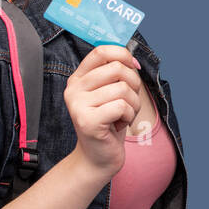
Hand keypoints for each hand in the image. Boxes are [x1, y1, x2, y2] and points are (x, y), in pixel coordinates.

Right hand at [63, 44, 141, 176]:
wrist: (98, 157)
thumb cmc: (109, 123)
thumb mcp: (111, 94)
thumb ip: (116, 74)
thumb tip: (133, 59)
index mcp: (78, 78)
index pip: (101, 51)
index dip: (123, 55)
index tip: (134, 67)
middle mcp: (74, 89)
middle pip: (117, 68)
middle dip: (134, 84)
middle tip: (129, 101)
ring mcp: (78, 105)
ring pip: (122, 89)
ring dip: (133, 104)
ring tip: (123, 116)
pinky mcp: (87, 121)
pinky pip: (122, 106)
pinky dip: (129, 116)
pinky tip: (120, 125)